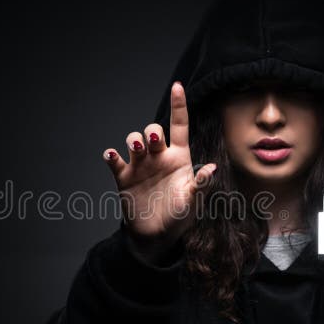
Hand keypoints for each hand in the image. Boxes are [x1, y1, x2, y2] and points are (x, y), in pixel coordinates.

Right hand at [102, 82, 216, 254]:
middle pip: (153, 130)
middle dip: (151, 131)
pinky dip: (111, 156)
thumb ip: (201, 184)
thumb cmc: (179, 216)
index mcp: (179, 158)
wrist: (156, 237)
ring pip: (134, 140)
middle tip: (153, 141)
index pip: (179, 126)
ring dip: (133, 140)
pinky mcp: (124, 178)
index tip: (177, 86)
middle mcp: (159, 157)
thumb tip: (211, 168)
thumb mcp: (193, 202)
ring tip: (136, 148)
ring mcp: (140, 166)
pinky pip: (115, 161)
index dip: (179, 105)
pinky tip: (112, 155)